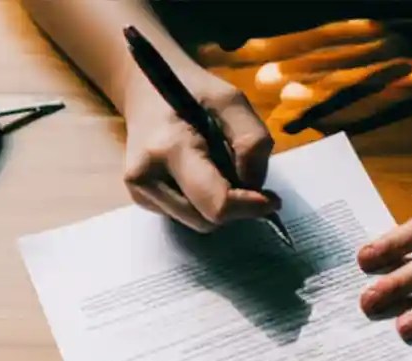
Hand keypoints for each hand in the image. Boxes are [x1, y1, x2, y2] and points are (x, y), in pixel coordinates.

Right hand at [122, 68, 278, 231]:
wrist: (143, 87)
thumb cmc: (190, 89)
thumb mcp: (231, 100)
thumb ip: (252, 140)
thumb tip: (254, 186)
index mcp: (169, 149)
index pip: (216, 203)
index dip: (249, 207)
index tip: (272, 199)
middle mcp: (145, 177)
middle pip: (207, 221)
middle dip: (234, 204)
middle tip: (240, 172)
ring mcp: (139, 192)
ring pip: (197, 222)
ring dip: (217, 203)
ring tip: (214, 166)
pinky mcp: (140, 198)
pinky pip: (185, 215)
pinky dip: (200, 201)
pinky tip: (196, 171)